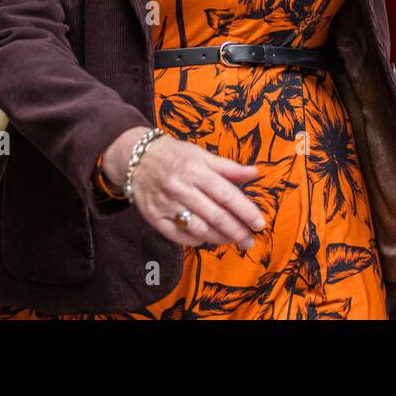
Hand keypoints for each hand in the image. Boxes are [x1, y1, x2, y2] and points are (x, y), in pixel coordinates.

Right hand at [104, 129, 264, 250]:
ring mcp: (167, 205)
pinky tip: (207, 238)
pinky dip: (196, 240)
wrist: (137, 159)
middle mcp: (181, 189)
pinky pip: (179, 236)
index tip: (259, 222)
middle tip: (250, 240)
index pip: (226, 194)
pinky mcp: (154, 218)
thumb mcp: (201, 154)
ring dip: (220, 238)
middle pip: (215, 215)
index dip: (245, 210)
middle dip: (237, 231)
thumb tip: (254, 172)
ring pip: (198, 229)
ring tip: (233, 241)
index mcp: (196, 170)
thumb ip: (228, 167)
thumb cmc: (175, 156)